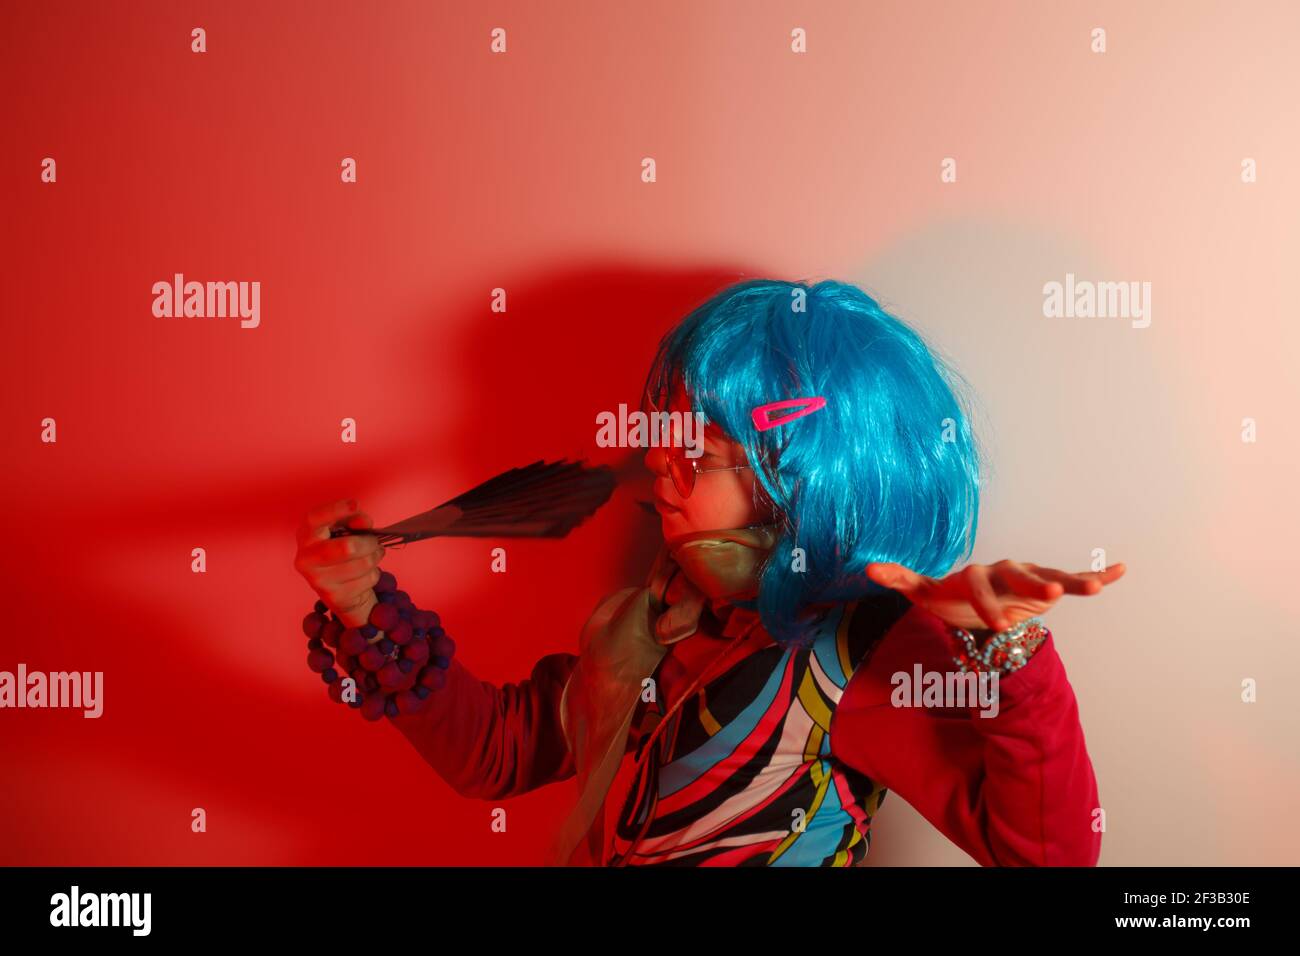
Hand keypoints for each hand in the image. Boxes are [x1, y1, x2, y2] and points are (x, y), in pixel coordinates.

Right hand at [294, 499, 385, 627]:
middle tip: (374, 541)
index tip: (354, 504)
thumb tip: (365, 523)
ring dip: (375, 557)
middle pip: (348, 547)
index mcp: (305, 536)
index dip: (335, 510)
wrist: (338, 589)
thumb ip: (353, 520)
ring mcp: (318, 580)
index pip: (314, 519)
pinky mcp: (333, 596)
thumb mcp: (345, 530)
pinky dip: (375, 574)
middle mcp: (305, 558)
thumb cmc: (341, 551)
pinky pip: (368, 579)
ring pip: (363, 564)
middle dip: (369, 543)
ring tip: (373, 555)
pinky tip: (367, 573)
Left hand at [865, 559, 1125, 631]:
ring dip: (1071, 579)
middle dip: (1034, 585)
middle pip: (1020, 574)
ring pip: (1052, 574)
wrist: (973, 599)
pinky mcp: (1047, 585)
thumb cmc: (949, 596)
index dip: (987, 604)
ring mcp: (1029, 576)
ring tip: (1096, 586)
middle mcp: (1005, 570)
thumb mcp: (924, 592)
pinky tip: (1119, 570)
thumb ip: (901, 579)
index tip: (996, 626)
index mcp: (975, 575)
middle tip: (1051, 595)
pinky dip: (1095, 573)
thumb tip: (868, 568)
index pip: (979, 585)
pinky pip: (1073, 576)